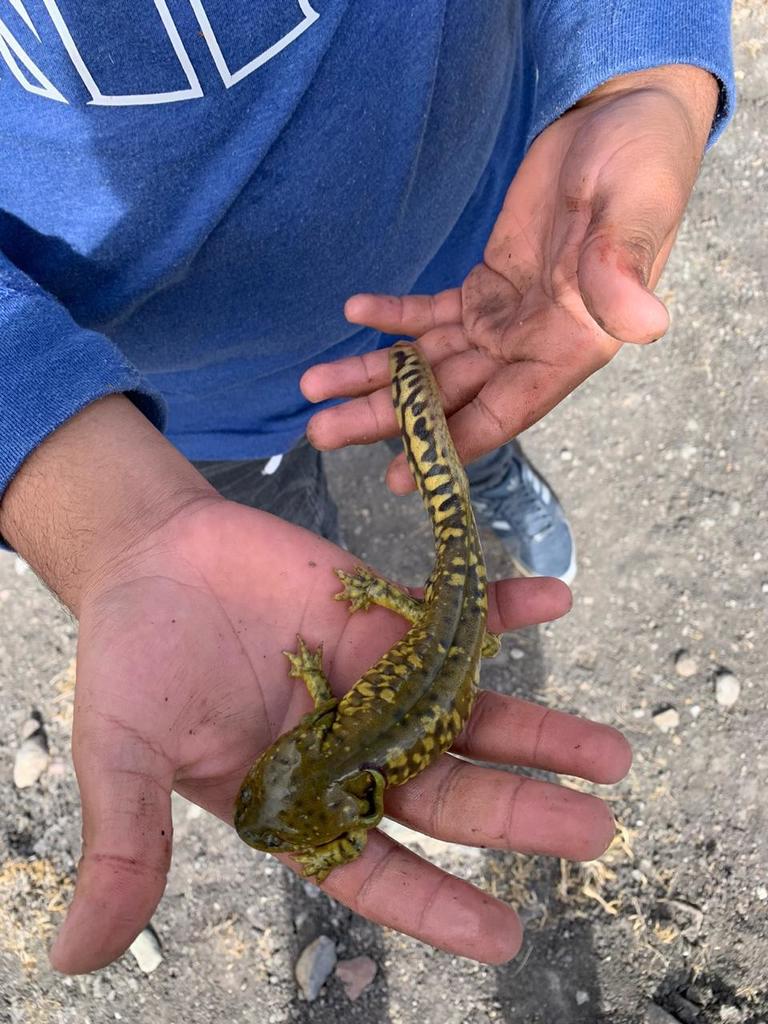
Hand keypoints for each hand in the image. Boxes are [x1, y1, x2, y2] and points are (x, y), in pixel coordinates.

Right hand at [46, 499, 628, 970]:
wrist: (151, 556)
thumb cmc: (130, 658)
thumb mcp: (121, 755)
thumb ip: (126, 846)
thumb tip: (76, 959)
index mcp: (294, 794)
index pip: (371, 866)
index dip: (433, 904)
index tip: (505, 938)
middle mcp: (349, 745)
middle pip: (444, 790)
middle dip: (518, 812)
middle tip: (597, 830)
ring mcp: (375, 678)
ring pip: (467, 713)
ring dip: (538, 729)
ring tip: (609, 753)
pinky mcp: (384, 612)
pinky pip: (454, 612)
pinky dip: (502, 608)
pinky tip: (553, 600)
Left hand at [302, 65, 718, 492]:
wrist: (626, 119)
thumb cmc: (645, 165)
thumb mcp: (638, 213)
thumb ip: (624, 272)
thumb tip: (646, 325)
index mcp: (571, 346)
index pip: (503, 412)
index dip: (451, 444)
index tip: (400, 476)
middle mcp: (533, 344)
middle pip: (449, 394)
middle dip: (385, 414)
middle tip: (321, 432)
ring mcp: (505, 317)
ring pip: (429, 360)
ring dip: (373, 375)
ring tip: (312, 387)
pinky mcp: (487, 282)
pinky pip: (432, 310)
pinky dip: (394, 315)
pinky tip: (354, 312)